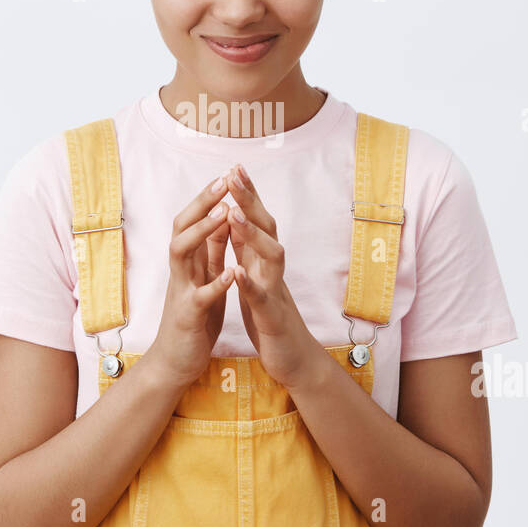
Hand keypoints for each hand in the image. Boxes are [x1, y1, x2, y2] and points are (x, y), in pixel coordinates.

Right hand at [147, 174, 235, 387]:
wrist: (175, 362)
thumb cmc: (193, 317)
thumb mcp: (202, 276)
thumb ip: (209, 248)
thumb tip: (220, 214)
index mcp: (187, 261)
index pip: (191, 219)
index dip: (208, 196)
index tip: (228, 173)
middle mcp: (179, 270)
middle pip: (182, 226)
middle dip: (202, 202)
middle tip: (224, 179)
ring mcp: (180, 291)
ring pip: (181, 253)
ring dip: (202, 231)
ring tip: (224, 214)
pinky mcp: (188, 316)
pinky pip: (199, 296)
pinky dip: (214, 283)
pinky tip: (231, 272)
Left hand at [224, 164, 325, 389]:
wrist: (293, 359)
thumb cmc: (271, 317)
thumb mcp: (257, 277)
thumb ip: (250, 250)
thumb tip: (240, 218)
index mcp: (264, 261)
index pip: (256, 221)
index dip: (246, 195)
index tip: (233, 167)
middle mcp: (273, 270)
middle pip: (266, 228)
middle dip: (250, 200)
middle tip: (235, 173)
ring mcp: (275, 292)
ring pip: (270, 257)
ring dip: (252, 235)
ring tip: (233, 214)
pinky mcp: (271, 318)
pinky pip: (260, 297)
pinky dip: (249, 283)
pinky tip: (236, 271)